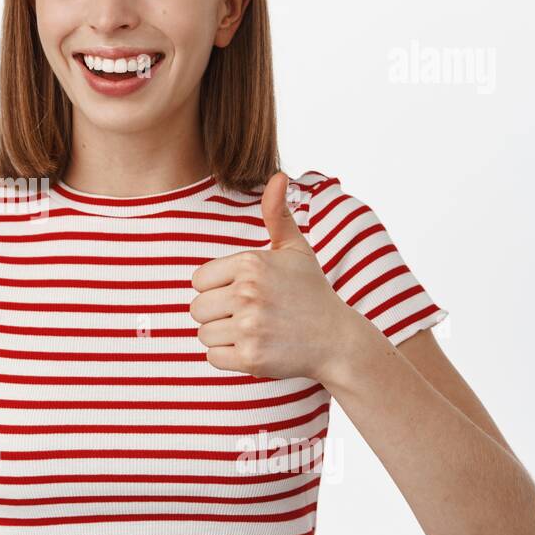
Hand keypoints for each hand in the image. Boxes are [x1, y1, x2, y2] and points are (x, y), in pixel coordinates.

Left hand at [189, 171, 357, 380]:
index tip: (242, 293)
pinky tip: (253, 348)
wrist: (337, 339)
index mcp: (250, 264)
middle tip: (247, 315)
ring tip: (251, 331)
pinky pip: (212, 358)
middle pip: (196, 308)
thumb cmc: (311, 292)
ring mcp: (249, 326)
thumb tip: (278, 176)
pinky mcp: (251, 357)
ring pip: (202, 333)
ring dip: (222, 336)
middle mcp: (247, 293)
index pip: (198, 280)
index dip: (216, 288)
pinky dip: (227, 357)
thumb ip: (277, 215)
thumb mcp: (295, 250)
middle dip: (216, 314)